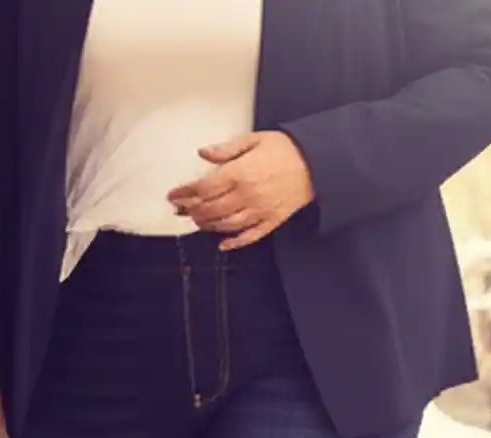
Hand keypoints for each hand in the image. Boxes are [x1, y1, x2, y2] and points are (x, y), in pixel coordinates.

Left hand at [168, 131, 314, 250]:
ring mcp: (259, 211)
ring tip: (198, 222)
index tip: (173, 195)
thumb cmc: (285, 148)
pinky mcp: (272, 221)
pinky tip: (223, 244)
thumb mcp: (254, 140)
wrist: (317, 162)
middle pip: (210, 209)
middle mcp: (246, 195)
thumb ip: (226, 149)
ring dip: (208, 226)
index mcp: (239, 173)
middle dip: (192, 211)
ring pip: (226, 225)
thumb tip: (202, 153)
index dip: (185, 193)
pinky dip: (235, 242)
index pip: (203, 188)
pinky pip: (250, 236)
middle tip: (182, 210)